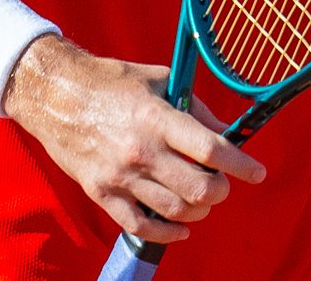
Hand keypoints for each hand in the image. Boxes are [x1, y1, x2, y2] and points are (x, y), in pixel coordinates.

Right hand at [3, 36, 265, 243]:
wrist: (54, 95)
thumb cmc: (110, 82)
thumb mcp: (158, 80)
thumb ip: (194, 108)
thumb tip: (225, 134)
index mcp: (157, 118)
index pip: (210, 149)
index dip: (240, 164)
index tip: (257, 172)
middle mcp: (141, 150)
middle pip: (197, 188)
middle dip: (220, 191)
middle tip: (223, 184)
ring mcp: (120, 176)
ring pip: (175, 210)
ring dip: (198, 210)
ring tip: (202, 200)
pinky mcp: (101, 193)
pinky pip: (141, 225)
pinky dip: (168, 232)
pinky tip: (181, 226)